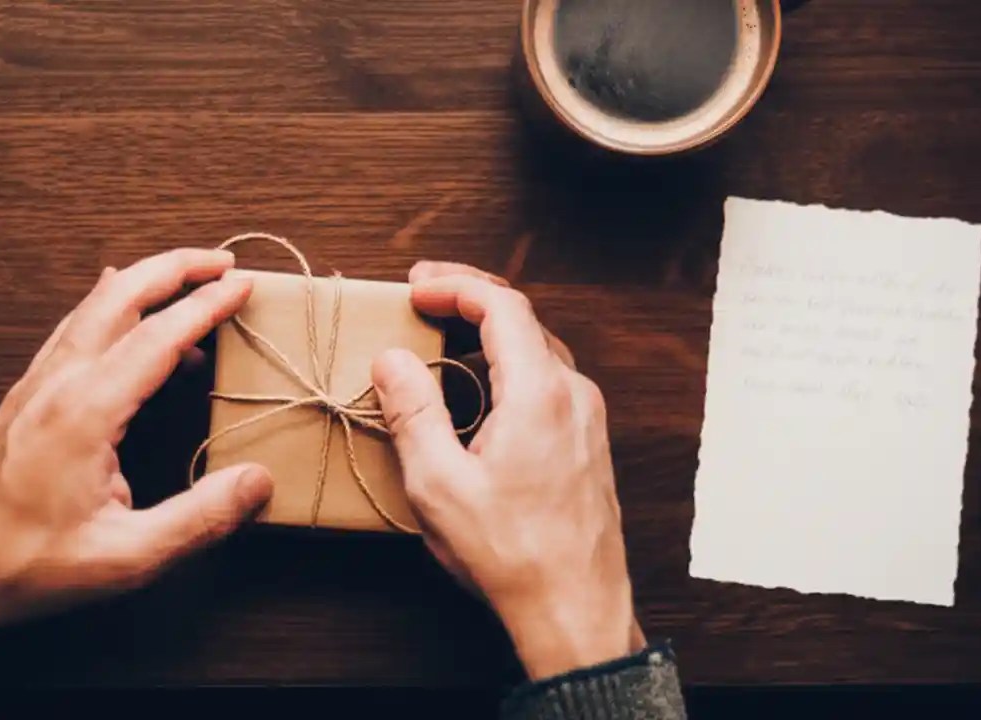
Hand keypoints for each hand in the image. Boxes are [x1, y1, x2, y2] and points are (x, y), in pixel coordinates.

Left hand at [0, 248, 273, 633]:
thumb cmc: (30, 566)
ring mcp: (36, 385)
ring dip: (143, 283)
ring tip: (188, 279)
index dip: (205, 307)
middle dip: (174, 268)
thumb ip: (199, 518)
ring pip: (92, 308)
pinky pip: (73, 331)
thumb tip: (257, 481)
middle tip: (222, 260)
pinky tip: (121, 310)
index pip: (156, 337)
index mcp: (83, 413)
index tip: (243, 286)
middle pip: (119, 298)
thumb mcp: (127, 557)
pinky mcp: (26, 397)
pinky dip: (110, 308)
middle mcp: (57, 384)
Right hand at [373, 261, 644, 679]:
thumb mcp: (438, 484)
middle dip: (470, 298)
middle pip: (524, 319)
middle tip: (425, 295)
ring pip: (538, 350)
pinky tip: (482, 389)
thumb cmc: (511, 555)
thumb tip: (393, 360)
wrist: (576, 609)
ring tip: (445, 336)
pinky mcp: (588, 443)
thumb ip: (413, 412)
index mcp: (540, 393)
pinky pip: (549, 382)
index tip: (417, 287)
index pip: (502, 305)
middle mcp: (573, 396)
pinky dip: (510, 366)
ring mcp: (587, 419)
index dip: (455, 285)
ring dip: (491, 334)